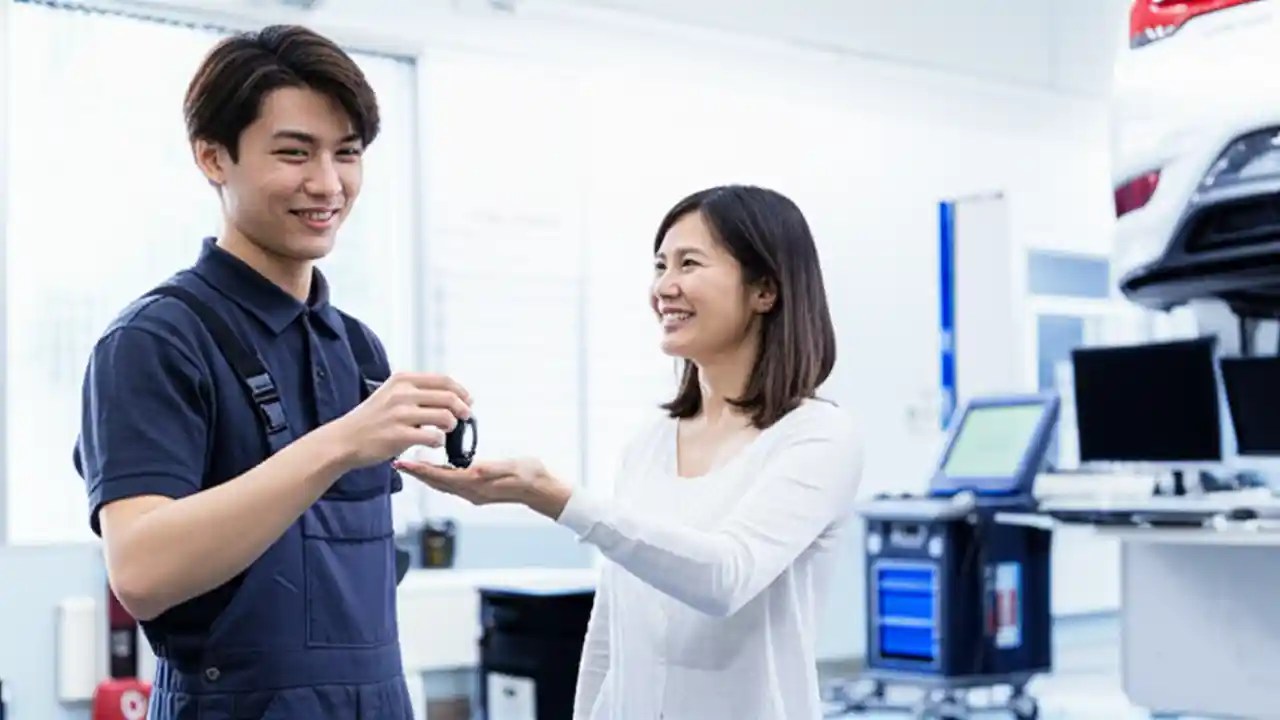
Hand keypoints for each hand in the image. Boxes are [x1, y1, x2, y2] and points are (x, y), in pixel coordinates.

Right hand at [330, 372, 471, 469]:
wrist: (344, 440)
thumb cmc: (371, 419)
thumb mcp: (391, 393)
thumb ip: (416, 392)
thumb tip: (450, 396)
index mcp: (402, 380)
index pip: (444, 380)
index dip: (461, 391)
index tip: (467, 401)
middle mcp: (402, 393)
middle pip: (449, 397)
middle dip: (463, 409)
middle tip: (464, 418)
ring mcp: (400, 414)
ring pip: (445, 417)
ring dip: (451, 426)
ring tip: (445, 431)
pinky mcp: (399, 436)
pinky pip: (433, 438)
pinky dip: (439, 442)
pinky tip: (433, 443)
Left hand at [393, 457, 572, 518]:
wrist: (542, 491)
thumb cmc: (531, 476)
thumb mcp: (514, 468)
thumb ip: (494, 468)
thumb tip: (475, 469)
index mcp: (477, 484)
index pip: (442, 477)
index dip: (421, 470)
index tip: (404, 463)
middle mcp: (471, 492)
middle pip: (436, 483)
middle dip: (417, 473)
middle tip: (398, 463)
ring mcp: (474, 493)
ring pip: (442, 484)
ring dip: (425, 475)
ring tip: (411, 465)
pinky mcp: (478, 491)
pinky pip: (452, 484)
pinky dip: (438, 476)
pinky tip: (435, 469)